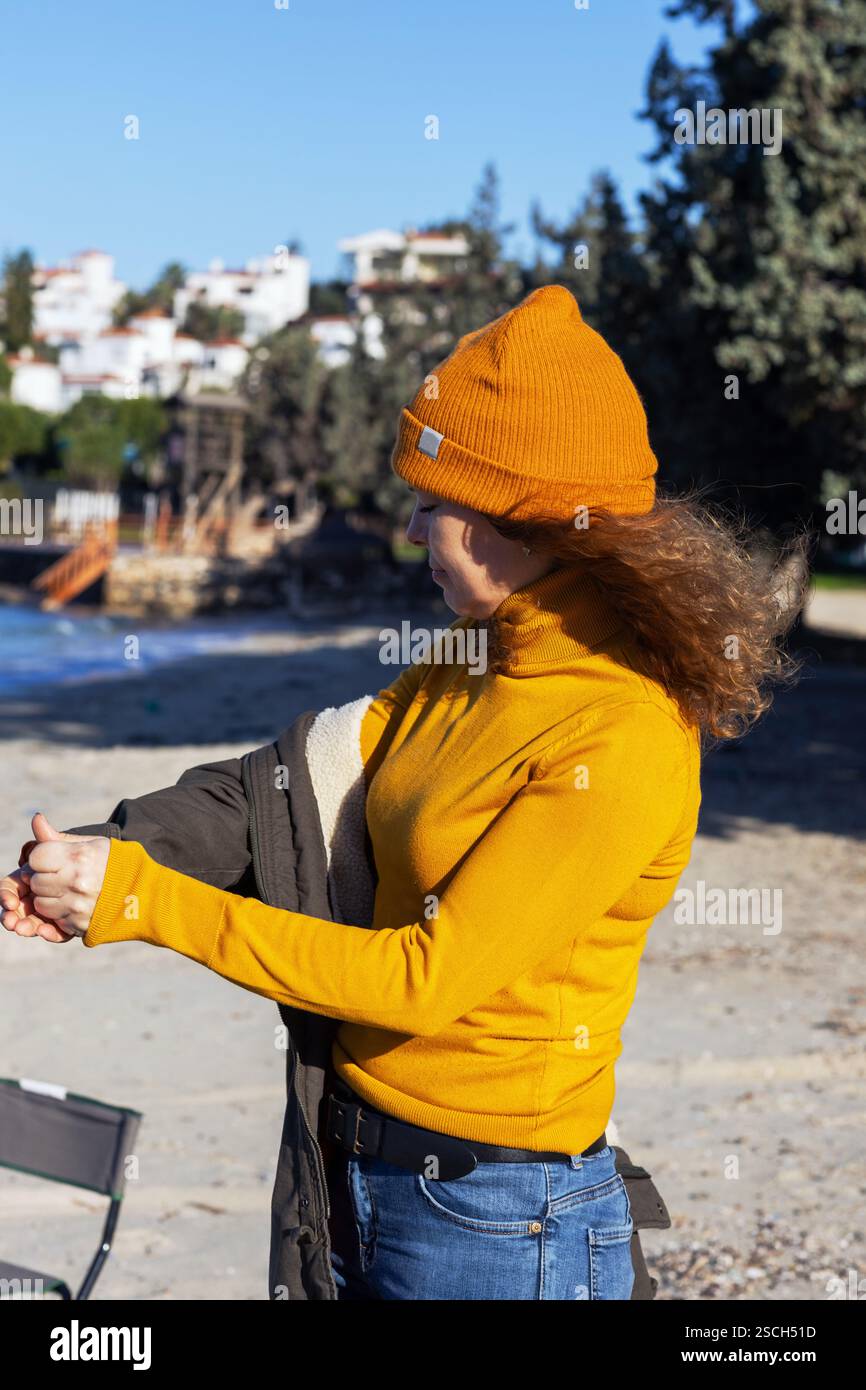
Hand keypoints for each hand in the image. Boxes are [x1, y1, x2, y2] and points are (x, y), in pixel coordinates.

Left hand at [3, 813, 110, 939]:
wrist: (145, 894)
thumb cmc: (117, 864)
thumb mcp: (93, 843)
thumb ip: (59, 836)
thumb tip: (36, 818)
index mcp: (79, 857)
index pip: (36, 857)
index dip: (40, 858)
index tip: (51, 859)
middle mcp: (76, 882)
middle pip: (35, 882)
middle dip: (42, 879)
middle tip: (58, 876)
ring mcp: (77, 905)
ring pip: (40, 904)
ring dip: (48, 898)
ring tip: (65, 891)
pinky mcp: (78, 925)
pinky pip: (53, 920)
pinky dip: (59, 914)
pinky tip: (74, 904)